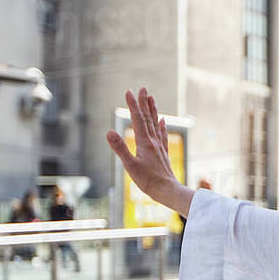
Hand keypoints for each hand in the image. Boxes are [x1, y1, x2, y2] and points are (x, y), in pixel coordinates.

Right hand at [106, 87, 188, 212]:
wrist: (168, 191)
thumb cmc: (149, 181)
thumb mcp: (130, 166)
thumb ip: (120, 148)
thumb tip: (109, 131)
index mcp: (144, 143)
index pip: (137, 120)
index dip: (133, 105)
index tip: (129, 91)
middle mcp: (153, 141)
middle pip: (148, 118)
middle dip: (144, 103)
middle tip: (142, 88)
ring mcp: (159, 147)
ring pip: (156, 124)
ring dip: (153, 110)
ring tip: (152, 98)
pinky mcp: (163, 153)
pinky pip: (162, 135)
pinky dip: (162, 126)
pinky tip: (163, 121)